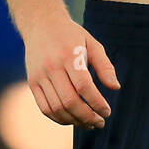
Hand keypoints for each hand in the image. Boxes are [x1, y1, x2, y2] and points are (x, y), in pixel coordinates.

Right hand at [22, 14, 119, 128]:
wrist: (40, 24)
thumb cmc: (71, 36)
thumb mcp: (92, 44)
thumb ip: (105, 66)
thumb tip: (116, 87)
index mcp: (69, 55)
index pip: (84, 87)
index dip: (96, 103)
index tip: (107, 112)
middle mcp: (52, 67)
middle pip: (69, 101)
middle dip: (87, 116)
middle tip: (100, 123)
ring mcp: (39, 76)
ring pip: (56, 108)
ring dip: (74, 121)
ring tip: (88, 124)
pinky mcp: (32, 83)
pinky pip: (44, 107)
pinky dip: (58, 118)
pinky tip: (72, 119)